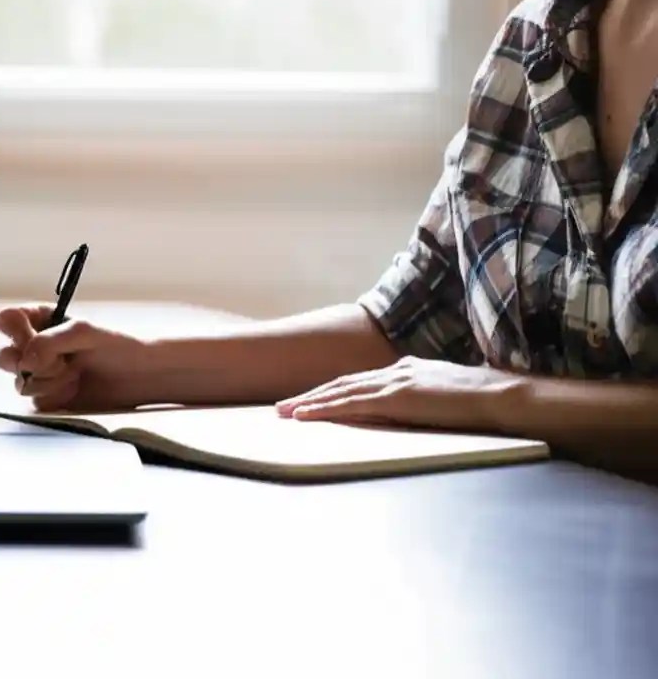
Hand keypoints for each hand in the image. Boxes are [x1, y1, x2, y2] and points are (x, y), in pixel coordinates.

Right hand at [0, 304, 151, 411]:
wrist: (142, 377)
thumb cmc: (119, 346)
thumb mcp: (84, 332)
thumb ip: (50, 341)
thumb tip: (25, 360)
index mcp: (42, 322)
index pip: (7, 321)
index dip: (13, 330)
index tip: (30, 337)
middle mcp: (36, 348)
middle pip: (4, 357)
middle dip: (26, 363)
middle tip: (56, 362)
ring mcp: (42, 376)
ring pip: (20, 383)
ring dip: (47, 381)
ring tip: (74, 374)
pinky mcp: (51, 399)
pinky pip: (36, 402)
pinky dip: (56, 396)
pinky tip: (75, 389)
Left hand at [273, 356, 522, 432]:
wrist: (503, 398)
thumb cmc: (484, 404)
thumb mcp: (446, 397)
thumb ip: (425, 400)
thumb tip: (413, 411)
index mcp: (408, 369)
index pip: (360, 381)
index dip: (332, 391)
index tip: (310, 400)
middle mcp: (397, 370)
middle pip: (343, 383)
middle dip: (311, 395)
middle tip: (281, 407)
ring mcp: (396, 381)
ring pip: (340, 391)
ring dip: (308, 402)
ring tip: (283, 412)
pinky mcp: (397, 397)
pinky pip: (351, 404)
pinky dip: (324, 409)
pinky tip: (304, 415)